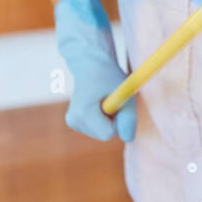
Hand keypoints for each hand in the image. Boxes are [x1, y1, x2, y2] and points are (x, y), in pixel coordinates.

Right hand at [54, 0, 136, 140]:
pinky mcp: (75, 122)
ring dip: (110, 118)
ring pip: (103, 132)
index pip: (109, 133)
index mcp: (82, 112)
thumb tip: (128, 139)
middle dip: (114, 119)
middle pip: (105, 134)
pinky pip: (99, 128)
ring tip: (104, 97)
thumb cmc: (108, 75)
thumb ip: (128, 116)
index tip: (120, 102)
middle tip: (112, 97)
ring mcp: (73, 122)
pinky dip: (104, 117)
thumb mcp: (123, 92)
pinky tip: (99, 102)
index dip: (120, 120)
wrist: (90, 62)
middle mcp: (73, 120)